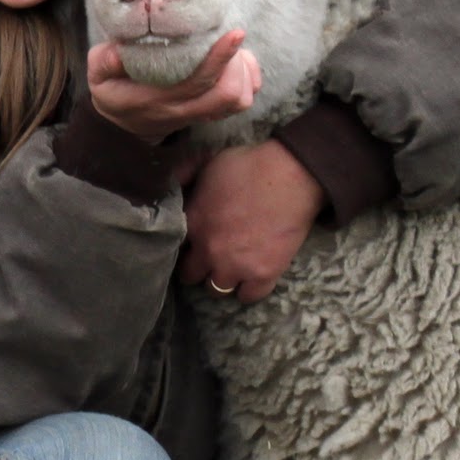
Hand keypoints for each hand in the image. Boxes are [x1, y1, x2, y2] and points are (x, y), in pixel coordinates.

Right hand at [88, 31, 260, 143]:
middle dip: (236, 63)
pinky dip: (248, 78)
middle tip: (227, 40)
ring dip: (244, 72)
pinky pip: (243, 100)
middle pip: (230, 94)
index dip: (220, 58)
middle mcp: (185, 110)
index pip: (198, 82)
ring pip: (241, 100)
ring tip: (232, 51)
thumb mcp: (97, 76)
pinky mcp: (212, 112)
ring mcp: (202, 114)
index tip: (233, 33)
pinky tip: (235, 62)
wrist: (123, 124)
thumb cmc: (114, 90)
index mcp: (158, 100)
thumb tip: (118, 51)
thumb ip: (104, 61)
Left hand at [179, 141, 325, 301]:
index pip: (173, 248)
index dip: (182, 246)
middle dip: (197, 268)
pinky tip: (250, 280)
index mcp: (193, 223)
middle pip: (191, 276)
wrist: (291, 175)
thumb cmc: (249, 164)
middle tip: (208, 259)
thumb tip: (168, 184)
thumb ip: (184, 176)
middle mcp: (209, 251)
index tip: (189, 244)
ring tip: (229, 270)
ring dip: (221, 280)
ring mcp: (235, 266)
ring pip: (216, 290)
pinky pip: (249, 296)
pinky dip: (248, 290)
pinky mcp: (263, 275)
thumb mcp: (207, 163)